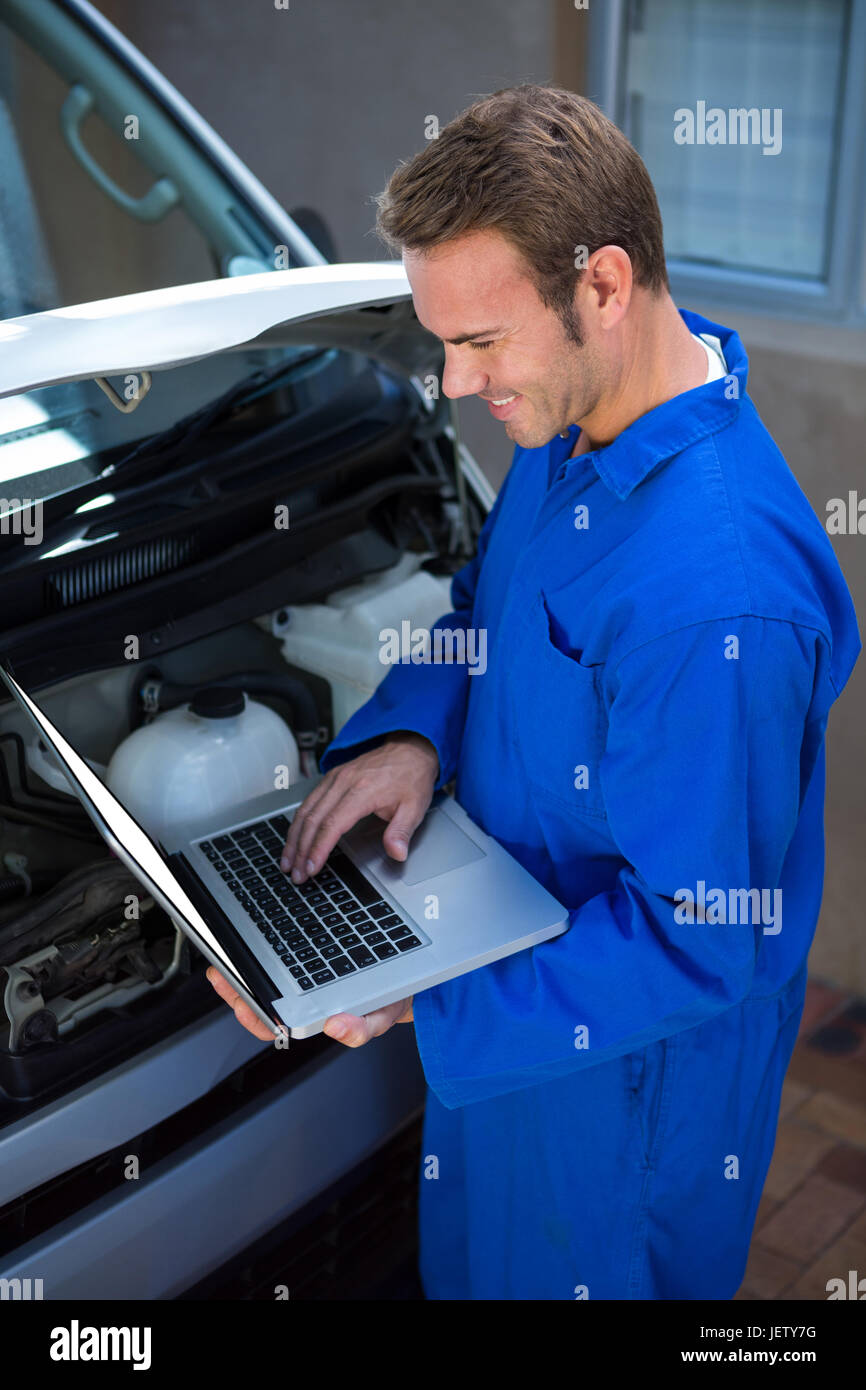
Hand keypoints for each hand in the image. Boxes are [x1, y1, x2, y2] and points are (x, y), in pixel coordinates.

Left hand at [205, 966, 411, 1045]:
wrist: (406, 978)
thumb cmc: (387, 1001)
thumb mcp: (380, 1018)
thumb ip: (360, 1029)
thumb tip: (336, 1028)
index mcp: (313, 1019)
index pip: (275, 1025)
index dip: (254, 1017)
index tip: (241, 1005)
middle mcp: (302, 1002)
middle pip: (261, 1002)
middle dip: (236, 991)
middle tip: (220, 976)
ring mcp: (302, 982)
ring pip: (263, 983)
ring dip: (240, 973)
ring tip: (224, 961)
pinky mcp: (306, 960)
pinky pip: (277, 960)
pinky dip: (259, 955)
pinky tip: (248, 946)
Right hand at [280, 730, 438, 882]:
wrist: (409, 749)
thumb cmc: (411, 777)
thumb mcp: (415, 807)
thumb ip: (402, 831)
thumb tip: (397, 853)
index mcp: (362, 790)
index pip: (332, 824)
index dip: (318, 848)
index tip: (311, 868)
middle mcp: (343, 782)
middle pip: (312, 820)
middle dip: (301, 850)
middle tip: (296, 873)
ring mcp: (334, 779)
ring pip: (304, 811)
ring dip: (294, 838)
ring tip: (288, 861)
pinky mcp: (331, 778)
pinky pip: (308, 802)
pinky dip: (298, 823)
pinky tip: (294, 838)